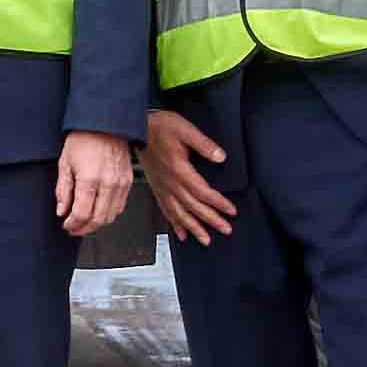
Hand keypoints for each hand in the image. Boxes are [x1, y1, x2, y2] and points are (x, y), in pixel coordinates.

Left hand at [56, 131, 133, 235]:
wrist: (106, 124)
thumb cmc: (84, 139)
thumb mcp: (65, 163)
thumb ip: (63, 191)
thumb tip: (62, 211)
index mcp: (89, 180)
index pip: (81, 214)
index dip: (72, 225)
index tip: (66, 225)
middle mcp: (108, 184)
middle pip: (97, 220)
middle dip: (83, 229)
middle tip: (74, 228)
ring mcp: (120, 184)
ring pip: (110, 217)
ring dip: (96, 223)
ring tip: (85, 221)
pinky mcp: (128, 181)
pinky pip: (120, 206)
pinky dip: (109, 214)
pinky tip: (98, 210)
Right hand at [143, 102, 232, 244]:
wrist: (135, 128)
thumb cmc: (159, 127)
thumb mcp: (185, 129)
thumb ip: (204, 144)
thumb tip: (221, 156)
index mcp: (179, 170)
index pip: (202, 192)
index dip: (218, 203)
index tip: (231, 211)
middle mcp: (170, 183)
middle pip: (193, 207)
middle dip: (211, 220)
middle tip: (226, 230)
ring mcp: (162, 187)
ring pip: (179, 213)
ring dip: (194, 228)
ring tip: (206, 240)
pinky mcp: (156, 188)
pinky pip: (166, 210)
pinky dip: (174, 224)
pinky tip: (181, 234)